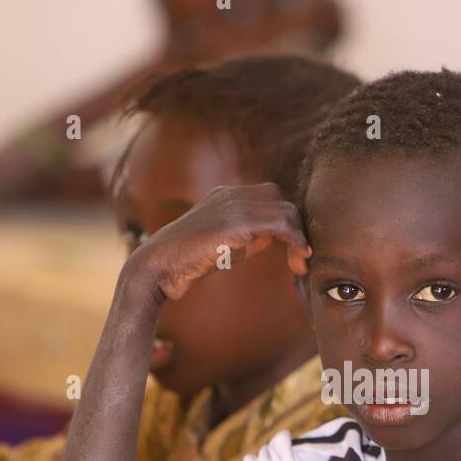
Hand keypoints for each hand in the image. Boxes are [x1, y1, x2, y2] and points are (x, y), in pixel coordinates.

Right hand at [118, 183, 310, 303]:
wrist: (159, 266)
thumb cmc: (188, 261)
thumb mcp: (225, 244)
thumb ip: (250, 236)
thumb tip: (274, 237)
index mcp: (226, 195)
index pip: (270, 199)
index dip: (286, 223)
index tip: (292, 251)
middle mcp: (231, 194)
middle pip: (281, 201)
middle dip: (296, 228)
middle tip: (300, 259)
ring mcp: (233, 204)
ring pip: (286, 211)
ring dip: (299, 238)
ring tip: (300, 264)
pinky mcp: (236, 222)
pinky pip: (280, 224)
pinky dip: (296, 240)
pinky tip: (299, 257)